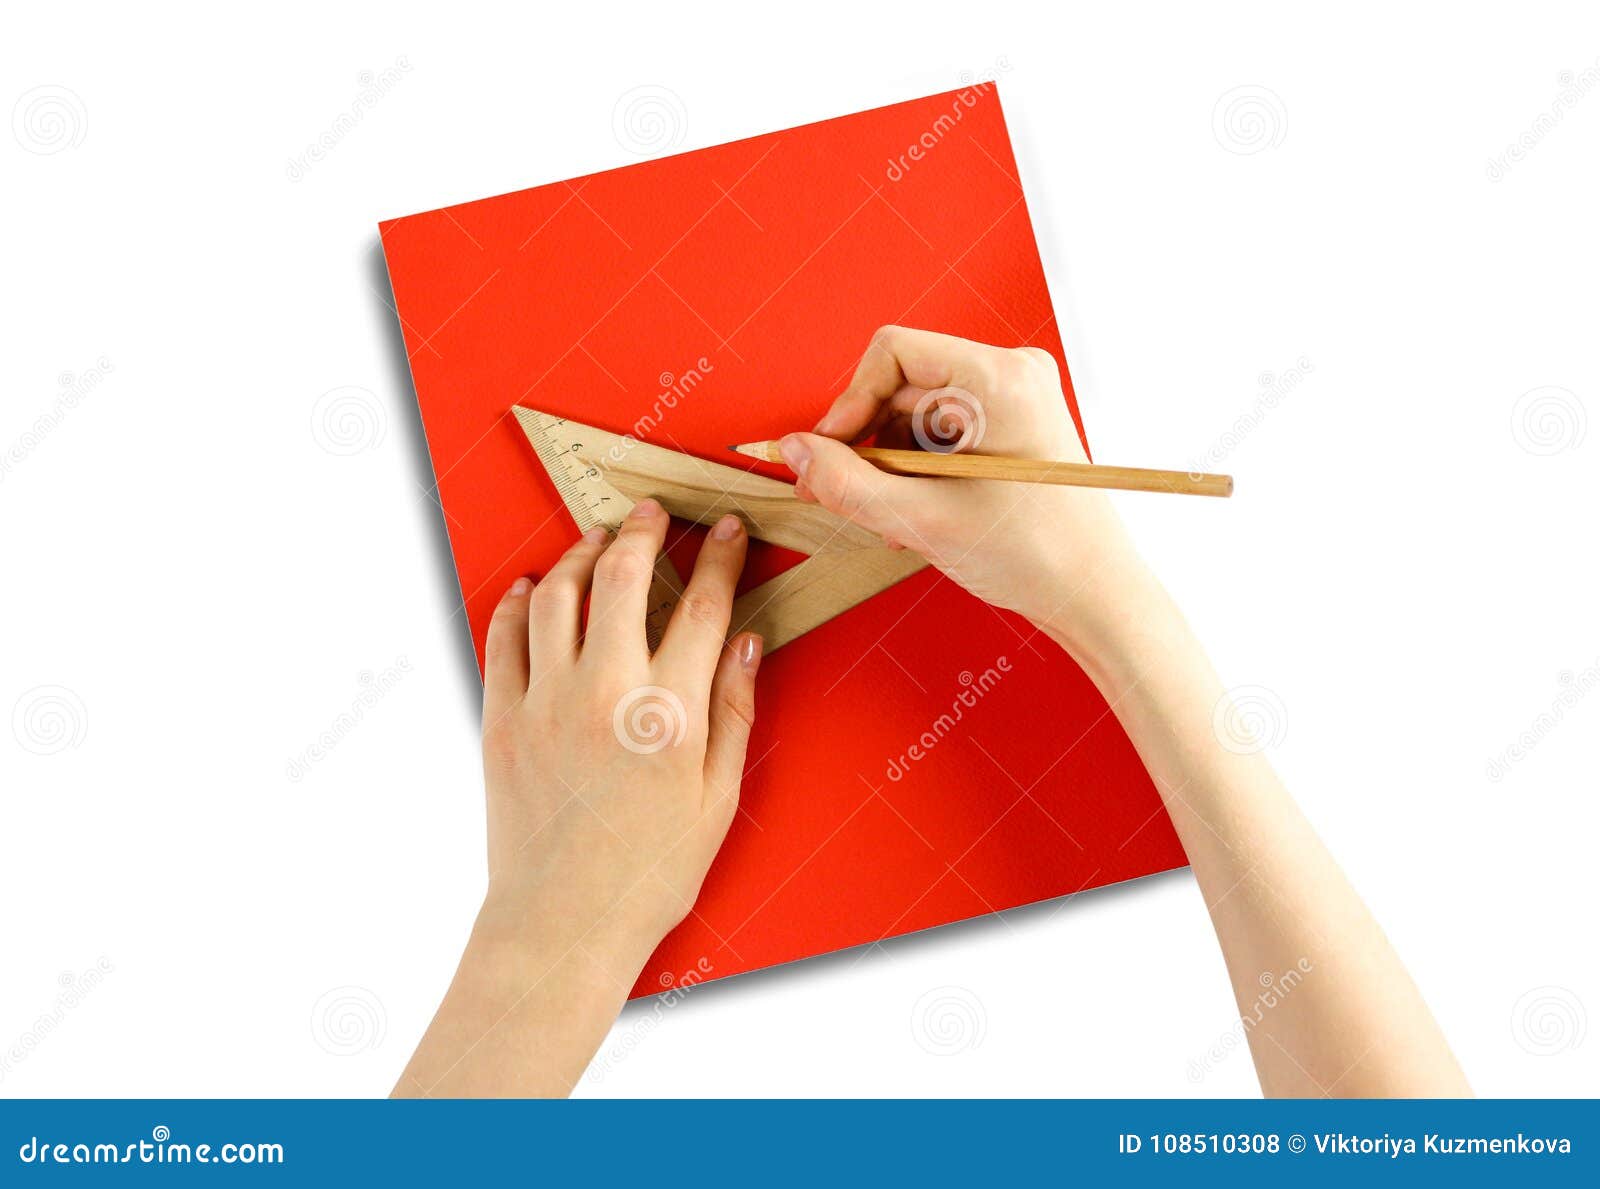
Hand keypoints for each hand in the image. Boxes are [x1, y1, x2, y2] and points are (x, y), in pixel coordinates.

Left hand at [477, 499, 761, 961]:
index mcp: (670, 715)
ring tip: (598, 539)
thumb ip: (732, 711)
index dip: (719, 557)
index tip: (725, 529)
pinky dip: (520, 601)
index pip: (702, 607)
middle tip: (652, 514)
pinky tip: (535, 587)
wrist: (561, 923)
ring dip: (581, 553)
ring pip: (558, 594)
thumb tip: (745, 640)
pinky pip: (504, 637)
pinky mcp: (501, 719)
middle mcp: (604, 693)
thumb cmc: (648, 872)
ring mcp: (545, 702)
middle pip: (622, 577)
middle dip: (643, 532)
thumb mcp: (718, 798)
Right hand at [776, 326, 1149, 656]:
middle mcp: (1012, 374)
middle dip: (868, 442)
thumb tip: (793, 451)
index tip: (826, 452)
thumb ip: (846, 482)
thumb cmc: (1033, 555)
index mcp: (999, 379)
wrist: (1094, 594)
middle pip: (903, 385)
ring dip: (891, 463)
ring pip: (918, 412)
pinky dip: (919, 469)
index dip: (849, 402)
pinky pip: (944, 431)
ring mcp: (1017, 399)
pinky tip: (917, 513)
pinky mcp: (1015, 426)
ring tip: (892, 516)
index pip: (894, 353)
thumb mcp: (922, 520)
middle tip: (841, 494)